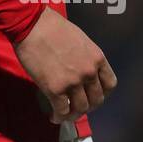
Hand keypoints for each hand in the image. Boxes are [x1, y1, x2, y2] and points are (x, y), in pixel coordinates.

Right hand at [13, 7, 117, 122]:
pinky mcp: (55, 90)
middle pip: (96, 100)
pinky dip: (59, 117)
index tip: (93, 94)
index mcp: (97, 58)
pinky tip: (54, 116)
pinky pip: (61, 110)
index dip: (102, 93)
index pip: (110, 84)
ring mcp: (73, 82)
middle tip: (78, 106)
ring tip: (65, 114)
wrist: (32, 24)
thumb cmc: (52, 26)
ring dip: (73, 114)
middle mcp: (89, 73)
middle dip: (88, 106)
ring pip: (80, 108)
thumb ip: (85, 56)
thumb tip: (79, 68)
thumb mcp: (79, 39)